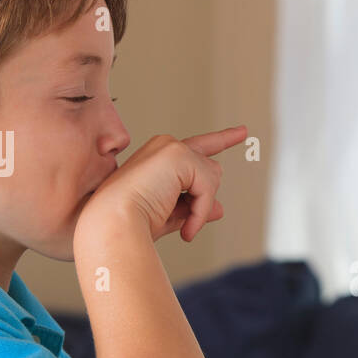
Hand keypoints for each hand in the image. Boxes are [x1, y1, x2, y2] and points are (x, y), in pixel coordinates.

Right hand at [81, 125, 247, 242]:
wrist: (113, 224)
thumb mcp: (170, 217)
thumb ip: (194, 208)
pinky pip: (209, 186)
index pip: (198, 148)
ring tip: (181, 226)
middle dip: (203, 199)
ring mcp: (171, 147)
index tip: (243, 132)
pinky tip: (186, 226)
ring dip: (201, 207)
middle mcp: (164, 146)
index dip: (222, 139)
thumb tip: (219, 208)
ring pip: (213, 177)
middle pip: (211, 170)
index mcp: (159, 158)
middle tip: (184, 222)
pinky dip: (201, 210)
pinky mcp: (178, 155)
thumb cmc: (132, 224)